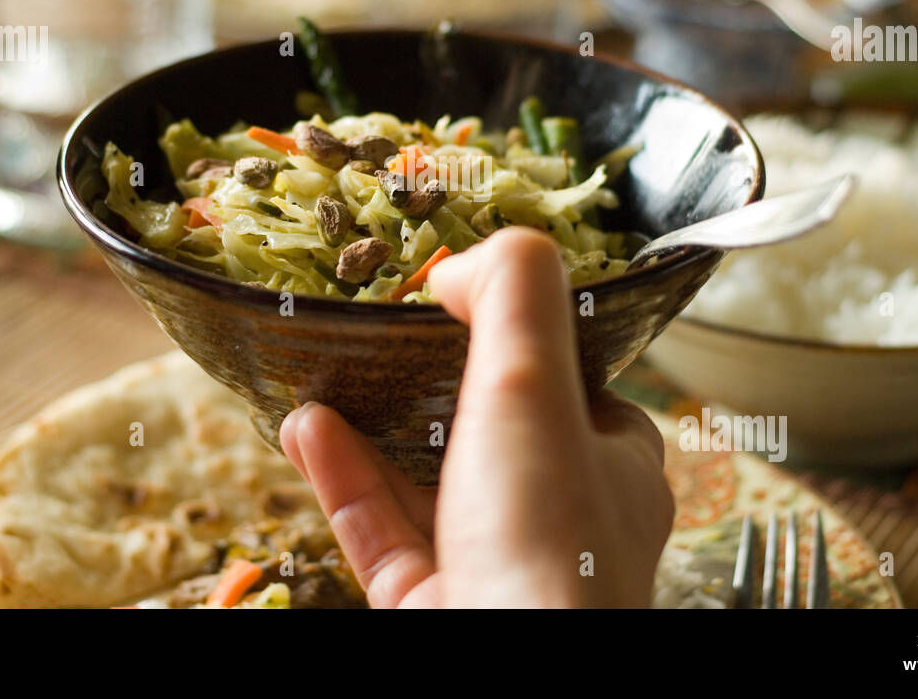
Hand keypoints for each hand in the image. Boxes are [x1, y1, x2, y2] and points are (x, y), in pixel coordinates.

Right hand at [280, 227, 673, 607]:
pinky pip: (381, 533)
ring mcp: (492, 567)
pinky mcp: (432, 606)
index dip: (523, 337)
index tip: (461, 298)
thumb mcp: (537, 386)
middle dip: (428, 382)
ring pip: (426, 482)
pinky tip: (305, 430)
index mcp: (612, 468)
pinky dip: (343, 477)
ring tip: (321, 372)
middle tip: (379, 335)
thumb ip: (513, 297)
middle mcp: (560, 520)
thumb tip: (461, 262)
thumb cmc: (546, 541)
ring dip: (370, 424)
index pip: (576, 386)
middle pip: (491, 432)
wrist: (505, 680)